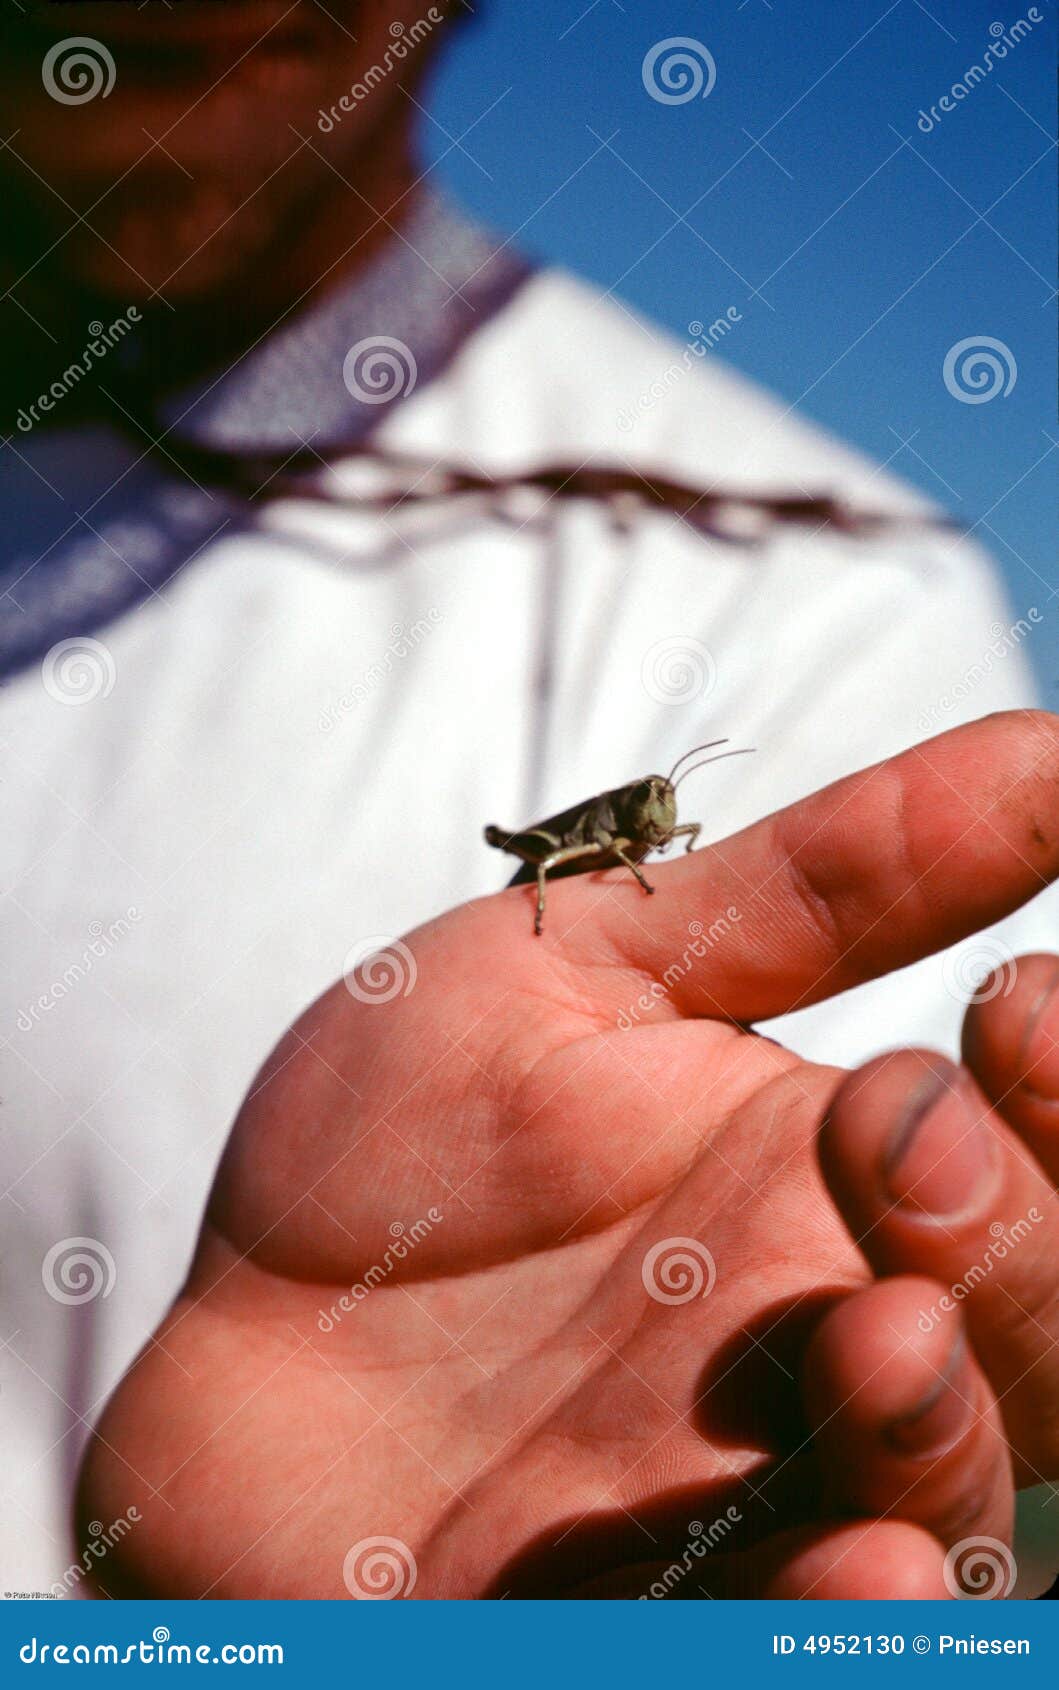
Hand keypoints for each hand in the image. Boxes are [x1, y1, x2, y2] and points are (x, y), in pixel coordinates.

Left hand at [80, 711, 1058, 1597]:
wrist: (244, 1333)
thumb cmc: (420, 1148)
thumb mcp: (598, 967)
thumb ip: (823, 884)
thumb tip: (1050, 743)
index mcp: (849, 1198)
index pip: (1050, 1165)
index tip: (1008, 1008)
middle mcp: (837, 1361)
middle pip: (1037, 1338)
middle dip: (1020, 1238)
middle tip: (906, 1132)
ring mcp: (750, 1511)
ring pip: (943, 1501)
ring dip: (947, 1426)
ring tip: (881, 1336)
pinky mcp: (643, 1622)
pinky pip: (786, 1634)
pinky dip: (841, 1611)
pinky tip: (854, 1565)